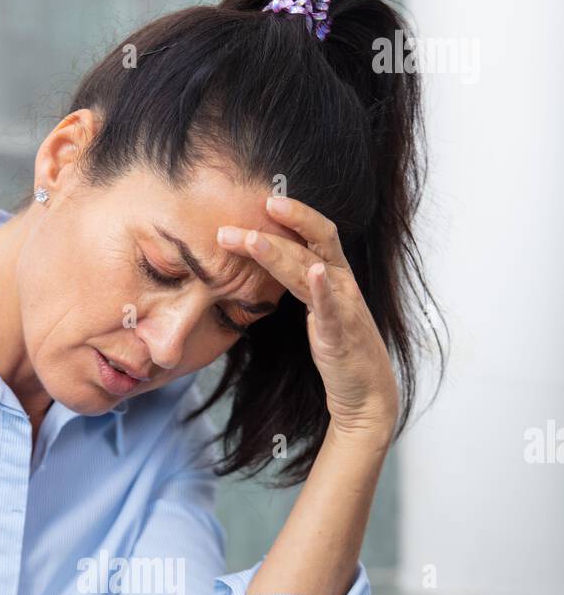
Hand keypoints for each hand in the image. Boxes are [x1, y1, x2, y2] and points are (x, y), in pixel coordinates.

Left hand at [217, 194, 398, 440]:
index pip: (315, 234)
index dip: (293, 214)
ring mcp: (343, 307)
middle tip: (229, 229)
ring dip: (278, 254)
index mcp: (335, 276)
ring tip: (252, 241)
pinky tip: (315, 272)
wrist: (366, 393)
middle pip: (307, 245)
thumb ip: (300, 283)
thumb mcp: (317, 308)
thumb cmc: (340, 350)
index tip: (261, 201)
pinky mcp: (341, 335)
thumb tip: (272, 261)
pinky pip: (331, 309)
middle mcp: (342, 284)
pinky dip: (322, 290)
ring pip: (310, 271)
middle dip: (267, 233)